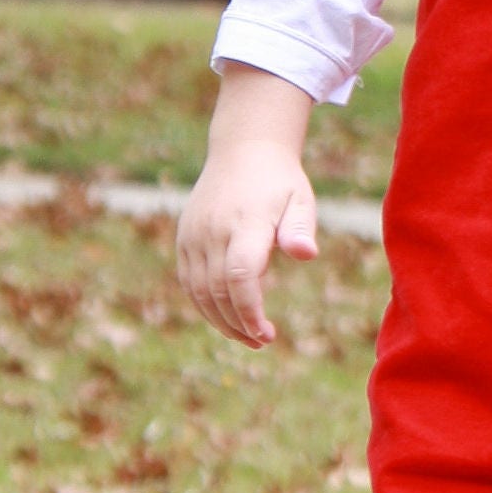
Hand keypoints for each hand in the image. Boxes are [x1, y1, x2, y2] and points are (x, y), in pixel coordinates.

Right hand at [176, 66, 316, 346]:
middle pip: (218, 290)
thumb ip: (300, 228)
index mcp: (246, 221)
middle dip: (239, 324)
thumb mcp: (300, 198)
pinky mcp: (185, 239)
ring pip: (199, 291)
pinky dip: (205, 306)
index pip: (240, 275)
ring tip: (247, 337)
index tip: (266, 333)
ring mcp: (194, 234)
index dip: (250, 310)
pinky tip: (226, 318)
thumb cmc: (279, 182)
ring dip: (221, 321)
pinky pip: (189, 282)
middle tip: (262, 341)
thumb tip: (307, 254)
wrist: (243, 151)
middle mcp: (214, 229)